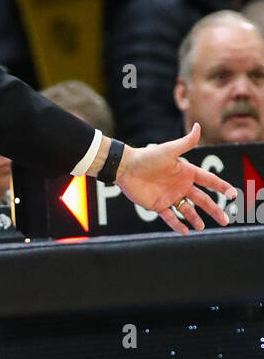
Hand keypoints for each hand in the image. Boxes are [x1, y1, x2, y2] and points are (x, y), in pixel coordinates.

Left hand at [115, 123, 236, 233]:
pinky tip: (185, 231)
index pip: (208, 181)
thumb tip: (198, 126)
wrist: (126, 167)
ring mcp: (170, 196)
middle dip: (214, 209)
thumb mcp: (169, 150)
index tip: (233, 194)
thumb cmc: (148, 157)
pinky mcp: (157, 205)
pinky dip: (177, 224)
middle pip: (202, 200)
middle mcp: (181, 185)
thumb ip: (186, 142)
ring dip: (196, 219)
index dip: (221, 187)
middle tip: (225, 220)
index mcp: (186, 172)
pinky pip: (170, 217)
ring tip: (202, 228)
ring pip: (187, 210)